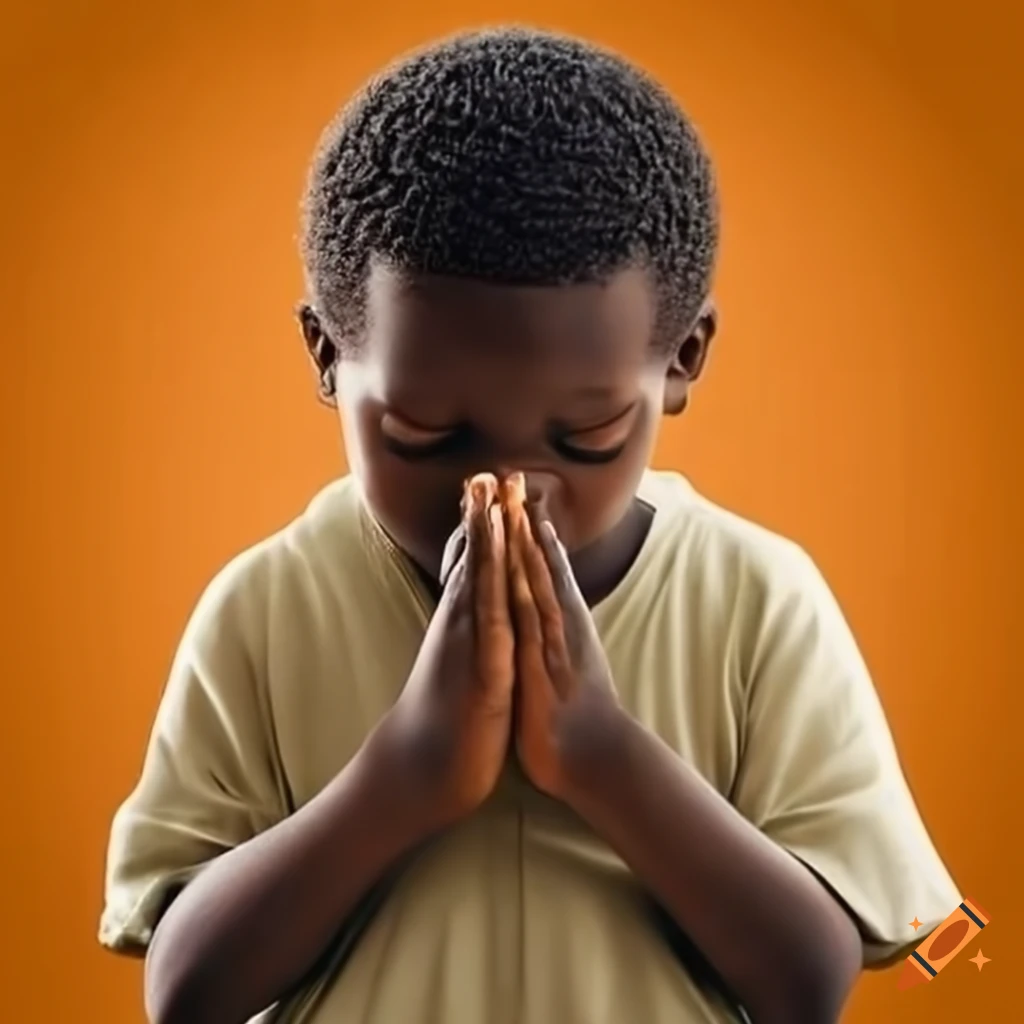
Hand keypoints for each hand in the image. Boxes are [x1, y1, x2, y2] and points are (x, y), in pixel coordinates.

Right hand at [383, 474, 514, 824]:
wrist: (421, 771)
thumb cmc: (443, 723)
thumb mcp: (457, 671)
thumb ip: (462, 640)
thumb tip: (469, 618)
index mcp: (461, 626)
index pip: (469, 567)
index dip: (476, 528)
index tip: (484, 489)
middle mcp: (460, 624)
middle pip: (471, 558)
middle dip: (480, 514)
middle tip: (487, 469)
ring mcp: (468, 640)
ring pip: (478, 575)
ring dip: (484, 530)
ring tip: (488, 489)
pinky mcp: (481, 664)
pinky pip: (490, 610)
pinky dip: (494, 575)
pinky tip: (498, 549)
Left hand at [504, 476, 622, 800]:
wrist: (597, 755)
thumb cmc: (578, 713)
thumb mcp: (561, 664)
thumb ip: (551, 636)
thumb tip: (544, 616)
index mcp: (559, 621)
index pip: (542, 565)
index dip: (526, 528)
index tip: (512, 492)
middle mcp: (560, 619)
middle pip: (539, 559)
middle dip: (522, 515)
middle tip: (511, 471)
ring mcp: (554, 635)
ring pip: (536, 575)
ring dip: (523, 536)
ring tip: (511, 498)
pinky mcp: (545, 656)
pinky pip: (532, 610)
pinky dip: (524, 578)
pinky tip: (517, 555)